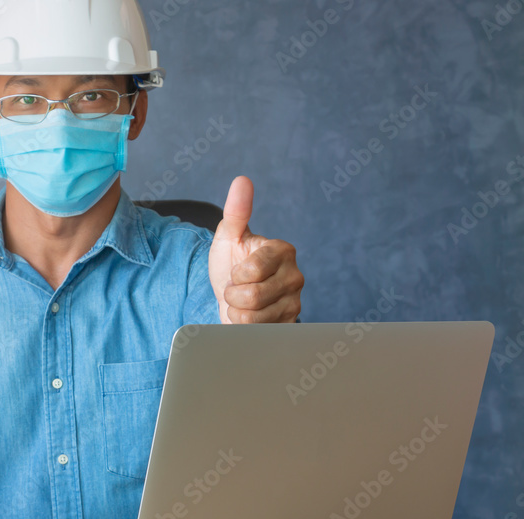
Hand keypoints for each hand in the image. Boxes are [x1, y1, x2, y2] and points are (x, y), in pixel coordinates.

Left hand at [208, 176, 303, 323]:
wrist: (231, 296)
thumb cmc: (231, 264)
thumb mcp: (228, 237)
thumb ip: (236, 211)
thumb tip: (242, 180)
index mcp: (282, 251)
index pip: (252, 270)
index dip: (234, 275)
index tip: (236, 271)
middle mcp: (295, 276)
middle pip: (253, 296)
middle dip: (233, 296)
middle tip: (236, 289)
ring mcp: (295, 302)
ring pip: (254, 318)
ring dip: (237, 312)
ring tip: (241, 303)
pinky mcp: (290, 324)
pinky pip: (259, 333)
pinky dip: (244, 327)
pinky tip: (249, 317)